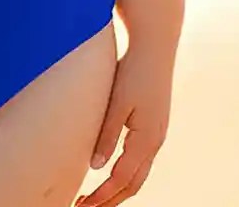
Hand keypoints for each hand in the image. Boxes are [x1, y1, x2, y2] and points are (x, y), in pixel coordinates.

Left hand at [76, 46, 173, 206]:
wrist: (154, 47)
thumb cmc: (133, 71)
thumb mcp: (116, 104)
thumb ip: (106, 136)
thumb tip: (95, 167)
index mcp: (146, 139)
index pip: (122, 179)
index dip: (102, 196)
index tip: (81, 206)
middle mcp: (155, 141)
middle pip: (133, 183)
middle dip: (110, 200)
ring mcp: (156, 134)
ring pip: (138, 174)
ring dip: (118, 190)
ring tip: (94, 197)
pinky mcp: (153, 126)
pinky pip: (140, 160)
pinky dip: (125, 174)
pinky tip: (110, 171)